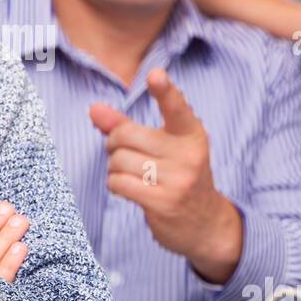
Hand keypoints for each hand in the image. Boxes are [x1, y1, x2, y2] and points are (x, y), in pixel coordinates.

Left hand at [89, 68, 242, 282]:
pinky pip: (118, 182)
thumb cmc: (177, 176)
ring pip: (119, 160)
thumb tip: (94, 109)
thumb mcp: (162, 147)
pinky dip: (115, 184)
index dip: (164, 90)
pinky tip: (128, 188)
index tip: (155, 75)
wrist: (206, 224)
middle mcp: (189, 154)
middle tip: (124, 153)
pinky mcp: (163, 202)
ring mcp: (178, 179)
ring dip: (114, 168)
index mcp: (192, 134)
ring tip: (131, 174)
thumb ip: (127, 125)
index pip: (177, 107)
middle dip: (114, 143)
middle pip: (126, 134)